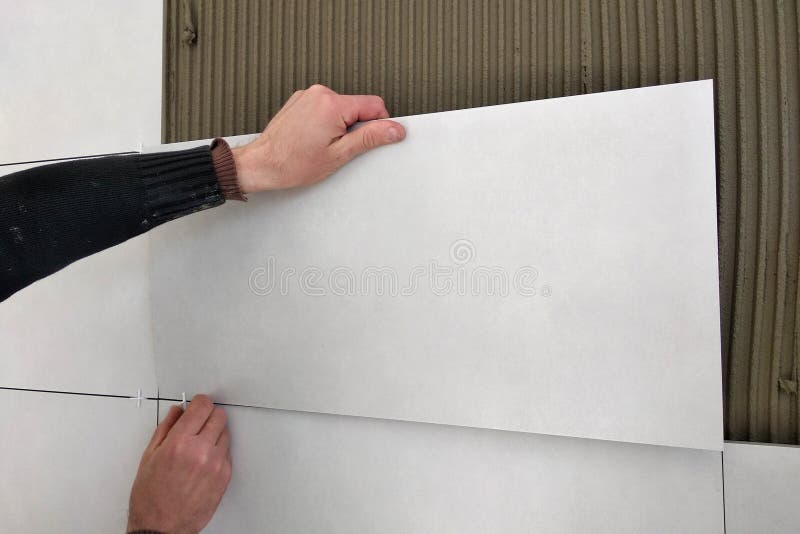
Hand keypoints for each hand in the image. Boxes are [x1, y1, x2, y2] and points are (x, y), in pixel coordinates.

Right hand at [127, 395, 231, 533]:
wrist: (162, 527)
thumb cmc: (151, 497)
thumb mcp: (149, 457)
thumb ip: (165, 428)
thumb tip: (177, 411)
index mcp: (179, 443)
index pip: (202, 407)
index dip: (200, 402)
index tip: (197, 403)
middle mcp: (201, 451)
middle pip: (218, 416)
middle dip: (208, 416)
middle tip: (198, 423)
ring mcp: (216, 464)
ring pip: (225, 432)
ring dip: (214, 433)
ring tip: (199, 445)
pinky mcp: (225, 476)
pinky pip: (228, 452)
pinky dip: (218, 450)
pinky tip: (204, 459)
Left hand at [232, 84, 405, 192]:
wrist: (262, 164)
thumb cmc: (292, 164)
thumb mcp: (339, 154)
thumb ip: (370, 138)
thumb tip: (394, 129)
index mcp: (332, 104)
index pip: (375, 105)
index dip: (377, 126)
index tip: (367, 142)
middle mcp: (319, 93)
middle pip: (358, 106)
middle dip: (355, 128)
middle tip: (339, 148)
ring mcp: (308, 95)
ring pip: (342, 108)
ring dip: (340, 126)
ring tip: (322, 145)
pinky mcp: (300, 101)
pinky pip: (326, 108)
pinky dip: (326, 123)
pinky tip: (313, 139)